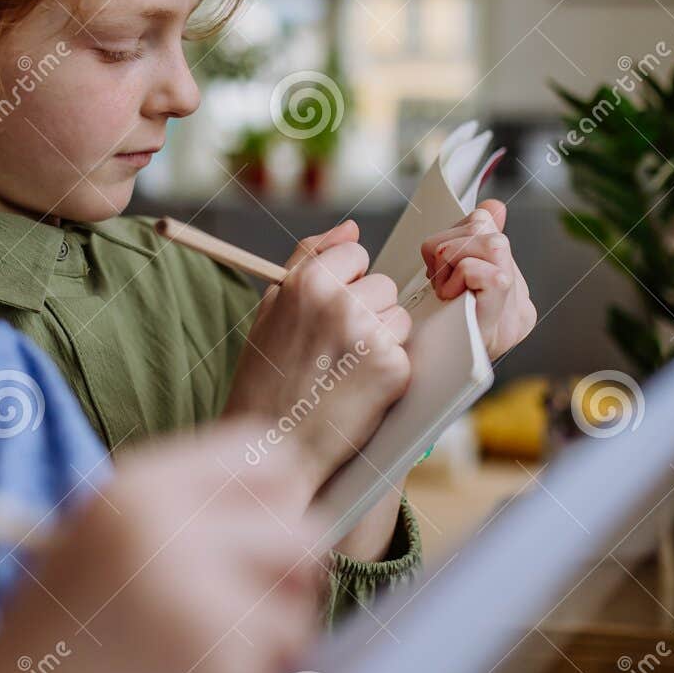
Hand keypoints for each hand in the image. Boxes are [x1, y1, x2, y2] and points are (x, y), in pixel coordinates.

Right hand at [0, 423, 321, 672]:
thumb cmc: (57, 636)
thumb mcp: (104, 537)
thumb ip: (189, 509)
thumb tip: (300, 501)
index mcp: (136, 491)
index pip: (263, 453)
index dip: (274, 494)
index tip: (263, 525)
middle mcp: (173, 538)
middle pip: (301, 531)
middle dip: (286, 570)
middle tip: (243, 602)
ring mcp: (204, 610)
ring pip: (300, 608)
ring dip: (268, 637)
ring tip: (193, 656)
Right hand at [222, 221, 411, 489]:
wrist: (272, 446)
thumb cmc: (268, 378)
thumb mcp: (272, 309)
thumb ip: (310, 258)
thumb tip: (351, 226)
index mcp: (306, 283)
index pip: (355, 253)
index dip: (345, 283)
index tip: (329, 313)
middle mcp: (339, 303)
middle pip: (383, 285)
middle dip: (368, 312)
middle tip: (334, 351)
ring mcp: (369, 335)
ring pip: (399, 317)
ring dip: (382, 340)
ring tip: (346, 371)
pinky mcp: (393, 368)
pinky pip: (406, 351)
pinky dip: (390, 370)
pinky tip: (360, 389)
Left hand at [420, 200, 536, 359]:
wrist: (417, 390)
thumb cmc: (428, 339)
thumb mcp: (446, 284)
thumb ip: (471, 244)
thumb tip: (494, 207)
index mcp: (511, 293)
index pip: (489, 229)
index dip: (458, 232)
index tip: (438, 259)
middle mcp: (520, 307)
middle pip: (493, 236)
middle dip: (452, 246)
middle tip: (435, 276)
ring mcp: (515, 319)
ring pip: (494, 247)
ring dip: (453, 260)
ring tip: (441, 288)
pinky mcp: (504, 329)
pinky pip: (492, 277)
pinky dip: (463, 276)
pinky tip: (449, 296)